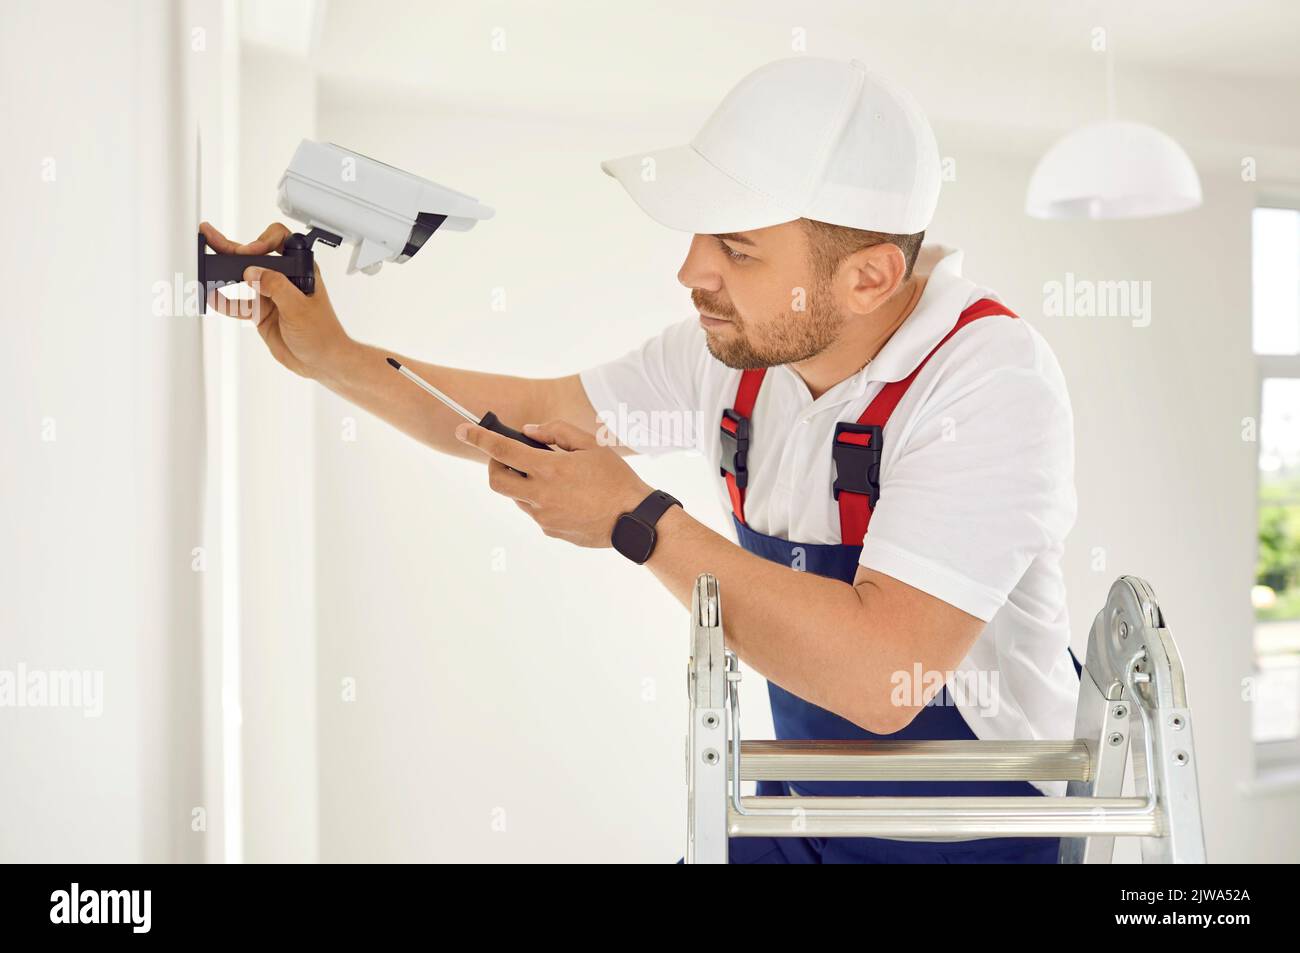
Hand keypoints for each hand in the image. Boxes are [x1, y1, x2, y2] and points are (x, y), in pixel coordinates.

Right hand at [200, 221, 352, 379]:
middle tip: (212, 239)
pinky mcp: (261, 312)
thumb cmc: (323, 335)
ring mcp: (271, 295)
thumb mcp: (299, 308)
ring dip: (223, 271)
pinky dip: (224, 302)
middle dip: (234, 247)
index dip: (263, 241)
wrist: (321, 363)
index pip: (281, 241)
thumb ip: (276, 287)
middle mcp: (284, 278)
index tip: (250, 252)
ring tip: (207, 261)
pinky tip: (212, 296)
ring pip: (243, 278)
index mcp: (301, 270)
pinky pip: (238, 304)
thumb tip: (252, 271)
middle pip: (255, 256)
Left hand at [455, 419, 653, 547]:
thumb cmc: (616, 478)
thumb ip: (556, 432)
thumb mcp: (591, 444)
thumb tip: (528, 431)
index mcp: (549, 469)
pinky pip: (535, 511)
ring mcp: (543, 516)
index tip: (462, 430)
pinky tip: (568, 497)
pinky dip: (540, 499)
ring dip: (523, 483)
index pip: (502, 451)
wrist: (633, 520)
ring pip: (517, 497)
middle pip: (497, 481)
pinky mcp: (550, 531)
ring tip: (553, 477)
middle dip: (495, 466)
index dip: (479, 438)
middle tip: (510, 457)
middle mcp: (540, 495)